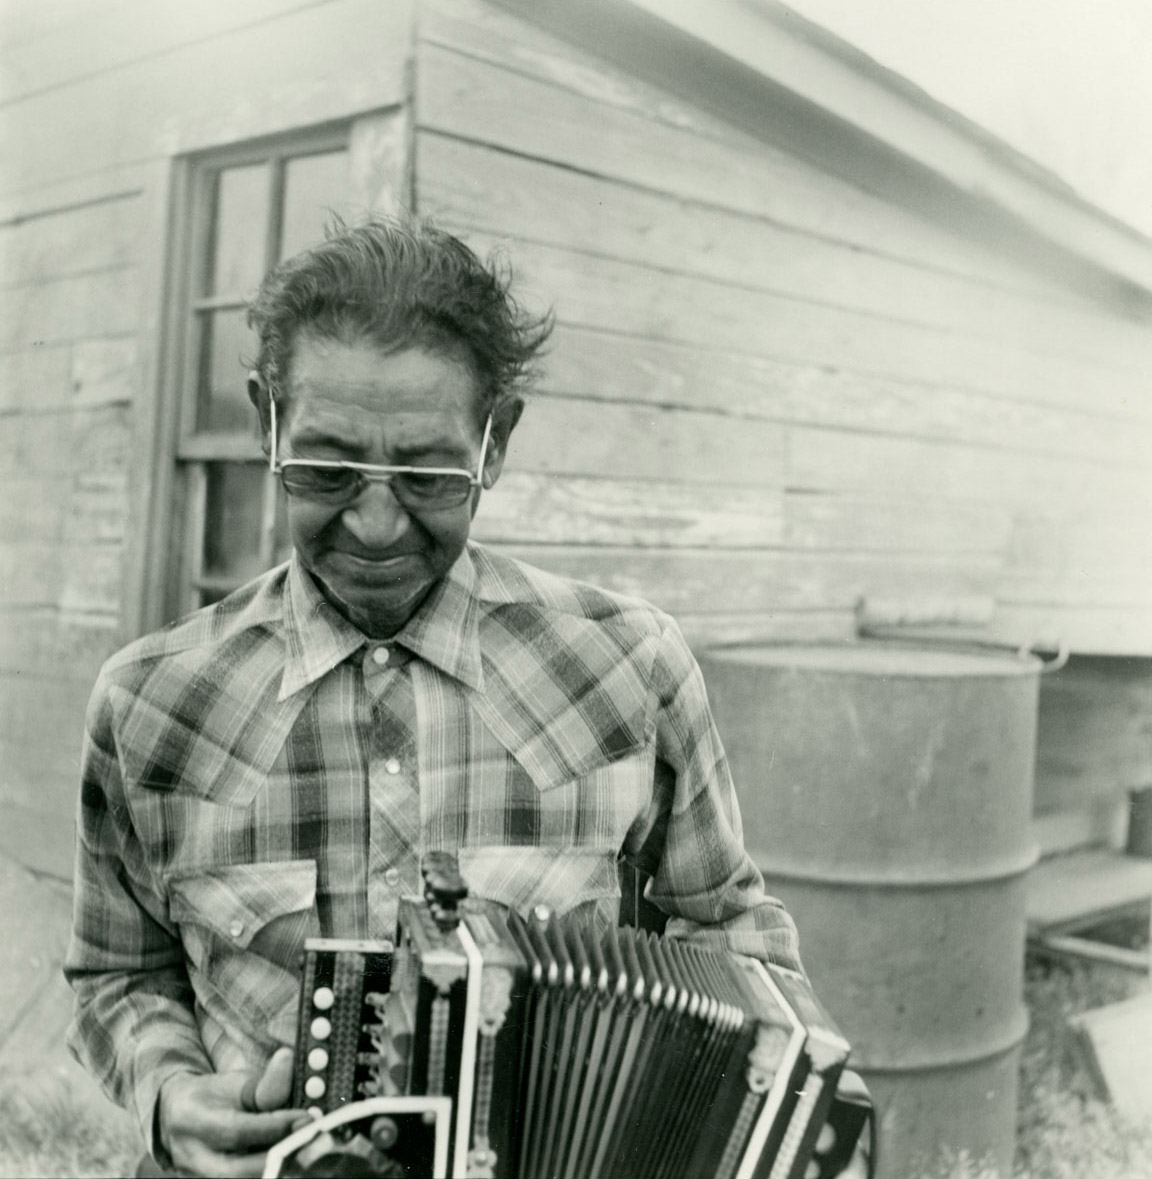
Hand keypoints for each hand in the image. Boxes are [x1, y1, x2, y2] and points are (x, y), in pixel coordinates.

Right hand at [158, 1047, 304, 1176]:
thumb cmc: (215, 1096)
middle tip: (311, 1141)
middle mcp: (191, 1156)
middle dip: (279, 1157)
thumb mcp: (236, 1082)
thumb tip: (290, 1059)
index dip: (275, 1126)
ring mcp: (197, 1177)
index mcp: (192, 1119)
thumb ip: (264, 1081)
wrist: (178, 1117)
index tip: (306, 1118)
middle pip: (237, 1170)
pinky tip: (291, 1162)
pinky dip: (270, 1173)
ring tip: (306, 1153)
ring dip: (277, 1170)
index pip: (236, 1130)